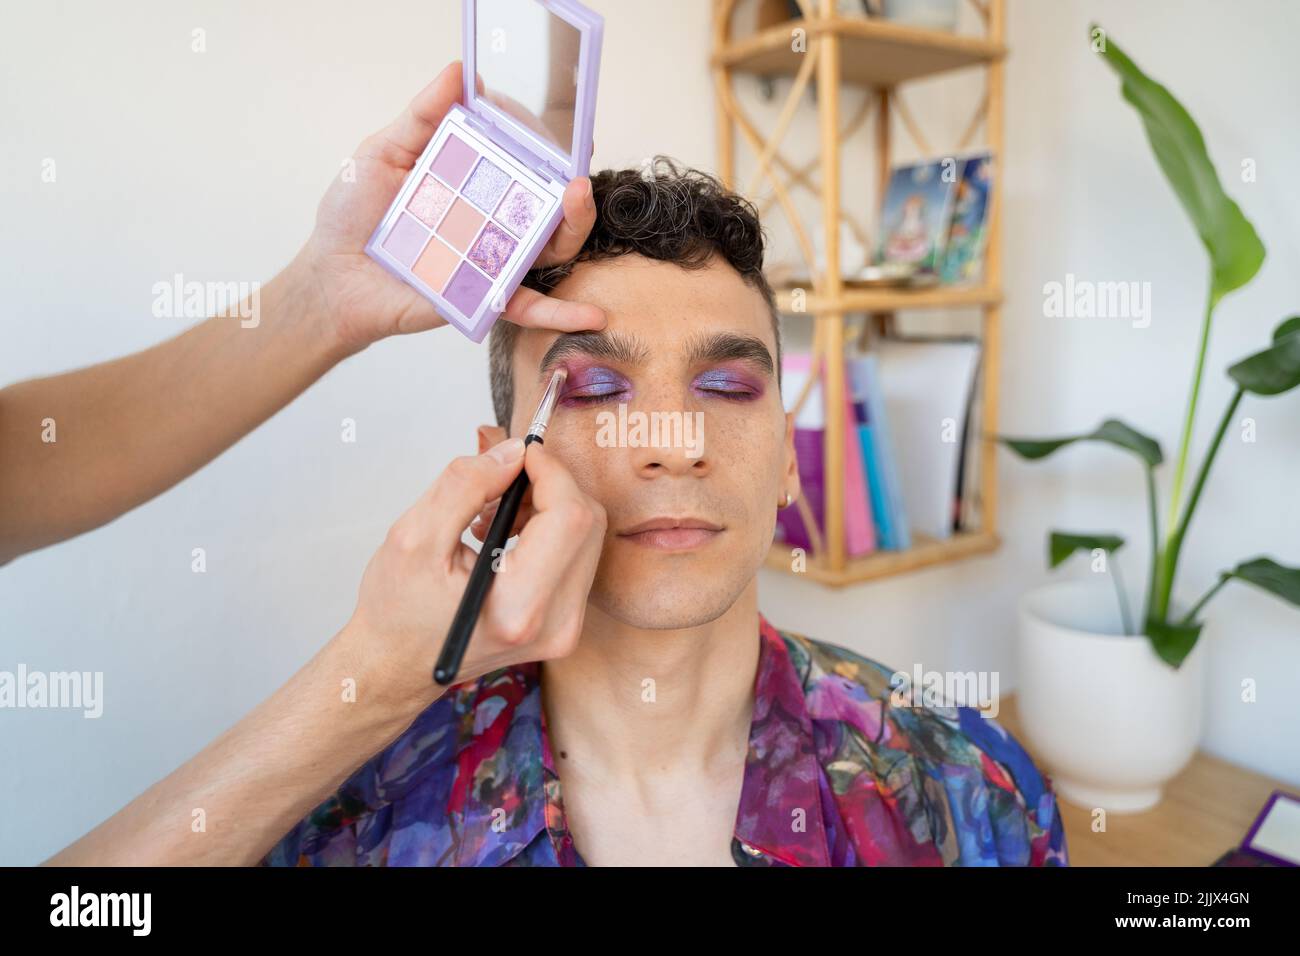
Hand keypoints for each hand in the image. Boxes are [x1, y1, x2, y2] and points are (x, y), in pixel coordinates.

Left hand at [298, 62, 605, 355]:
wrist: (332, 276)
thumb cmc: (355, 214)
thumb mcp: (384, 152)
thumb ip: (423, 116)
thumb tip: (460, 72)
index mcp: (476, 179)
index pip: (525, 158)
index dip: (551, 144)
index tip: (565, 126)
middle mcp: (494, 217)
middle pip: (551, 202)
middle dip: (573, 184)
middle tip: (574, 169)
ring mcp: (494, 257)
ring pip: (551, 246)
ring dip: (575, 225)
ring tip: (577, 200)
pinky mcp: (486, 296)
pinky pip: (528, 306)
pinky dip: (563, 314)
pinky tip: (592, 315)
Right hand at [342, 437, 606, 709]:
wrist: (395, 668)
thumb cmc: (397, 613)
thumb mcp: (413, 537)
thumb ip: (465, 486)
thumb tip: (512, 452)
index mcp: (518, 608)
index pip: (570, 516)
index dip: (550, 470)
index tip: (520, 452)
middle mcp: (554, 624)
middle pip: (588, 523)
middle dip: (550, 485)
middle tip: (500, 480)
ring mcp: (565, 629)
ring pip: (586, 537)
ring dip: (548, 507)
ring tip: (488, 516)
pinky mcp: (565, 626)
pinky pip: (576, 557)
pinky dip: (549, 531)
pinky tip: (504, 535)